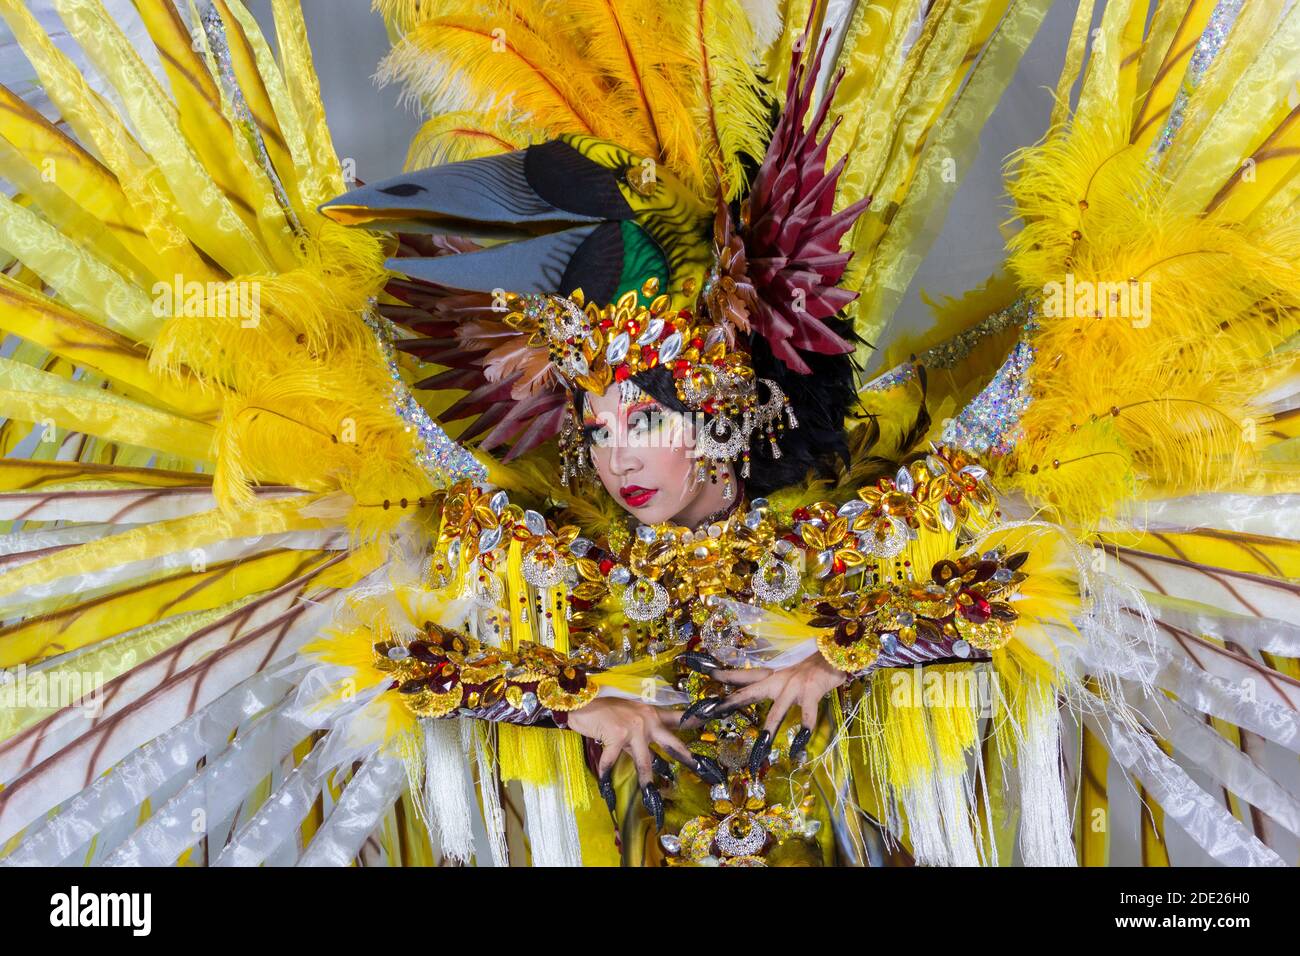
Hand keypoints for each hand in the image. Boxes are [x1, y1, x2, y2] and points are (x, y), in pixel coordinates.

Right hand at [565, 696, 700, 829]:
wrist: (584, 700)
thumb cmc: (605, 708)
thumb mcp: (628, 717)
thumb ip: (641, 733)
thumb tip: (650, 754)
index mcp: (651, 714)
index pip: (676, 718)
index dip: (692, 722)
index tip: (707, 724)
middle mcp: (646, 720)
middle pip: (670, 741)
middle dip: (684, 755)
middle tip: (696, 766)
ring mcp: (633, 729)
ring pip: (645, 759)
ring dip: (646, 778)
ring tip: (650, 793)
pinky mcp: (616, 736)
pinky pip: (612, 760)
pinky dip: (606, 772)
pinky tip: (604, 784)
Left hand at [714, 653, 849, 771]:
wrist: (834, 655)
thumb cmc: (811, 668)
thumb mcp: (788, 673)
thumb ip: (775, 683)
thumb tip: (762, 691)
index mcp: (771, 676)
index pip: (743, 675)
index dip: (724, 675)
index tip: (706, 676)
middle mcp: (778, 680)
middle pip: (748, 692)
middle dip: (729, 703)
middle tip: (709, 713)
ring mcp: (793, 687)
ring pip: (776, 712)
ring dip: (768, 730)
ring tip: (760, 747)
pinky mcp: (811, 693)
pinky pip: (807, 716)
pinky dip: (803, 732)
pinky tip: (799, 747)